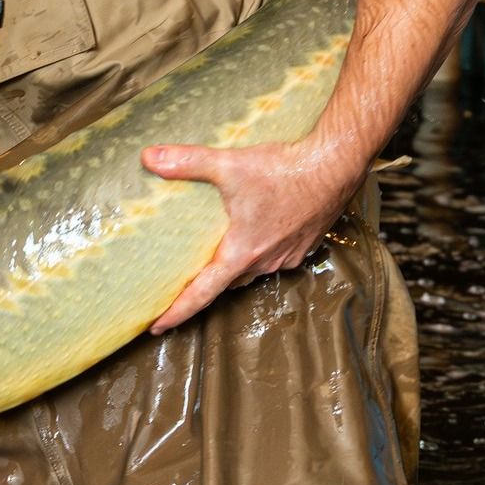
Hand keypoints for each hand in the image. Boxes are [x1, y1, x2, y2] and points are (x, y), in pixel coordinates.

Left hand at [142, 134, 366, 332]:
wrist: (334, 166)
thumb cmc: (285, 170)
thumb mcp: (229, 165)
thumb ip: (188, 162)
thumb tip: (150, 158)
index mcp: (242, 253)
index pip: (202, 293)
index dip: (177, 311)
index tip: (157, 326)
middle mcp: (264, 262)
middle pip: (226, 282)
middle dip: (205, 286)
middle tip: (180, 286)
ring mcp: (286, 256)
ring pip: (251, 269)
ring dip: (233, 265)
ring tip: (217, 255)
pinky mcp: (303, 245)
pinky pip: (273, 257)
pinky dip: (259, 251)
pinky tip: (254, 233)